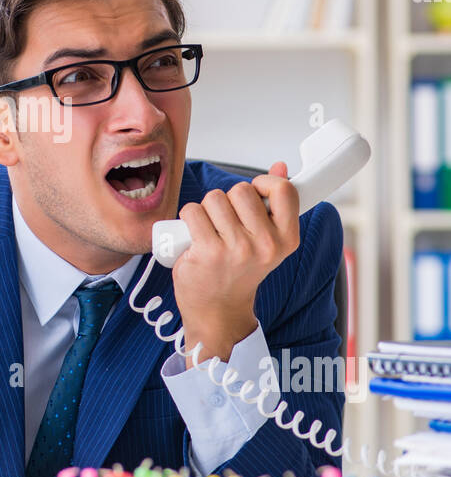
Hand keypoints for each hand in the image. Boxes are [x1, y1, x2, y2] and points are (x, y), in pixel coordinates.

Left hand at [172, 161, 299, 365]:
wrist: (218, 310)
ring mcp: (236, 249)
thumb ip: (275, 203)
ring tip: (211, 231)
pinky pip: (192, 211)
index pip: (283, 190)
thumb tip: (280, 166)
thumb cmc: (240, 272)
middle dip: (229, 200)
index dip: (264, 183)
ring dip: (207, 209)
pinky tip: (195, 236)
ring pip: (214, 198)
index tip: (254, 194)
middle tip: (227, 224)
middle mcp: (265, 245)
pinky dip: (188, 218)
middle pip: (240, 189)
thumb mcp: (267, 240)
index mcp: (287, 239)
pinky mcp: (207, 252)